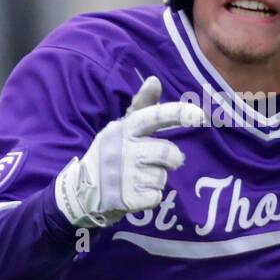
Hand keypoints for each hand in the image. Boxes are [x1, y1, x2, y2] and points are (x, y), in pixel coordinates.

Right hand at [54, 75, 204, 227]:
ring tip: (138, 179)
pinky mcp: (125, 199)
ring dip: (156, 180)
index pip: (153, 117)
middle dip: (170, 160)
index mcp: (123, 129)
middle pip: (168, 153)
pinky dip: (150, 197)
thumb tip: (155, 80)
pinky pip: (156, 197)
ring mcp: (122, 176)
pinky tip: (135, 194)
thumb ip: (141, 107)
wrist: (80, 193)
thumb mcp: (120, 129)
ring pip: (163, 177)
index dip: (178, 114)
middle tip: (156, 163)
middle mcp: (122, 150)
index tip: (199, 116)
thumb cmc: (110, 156)